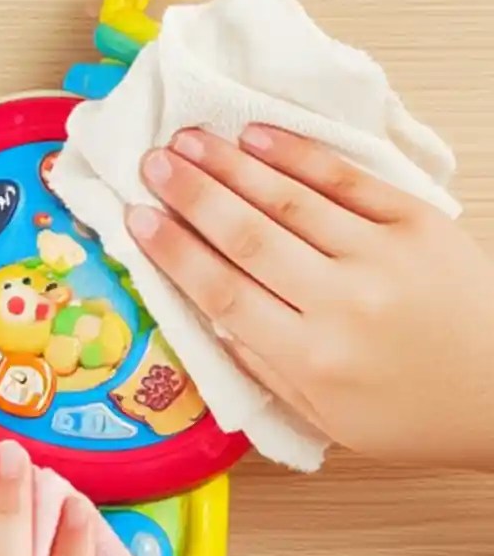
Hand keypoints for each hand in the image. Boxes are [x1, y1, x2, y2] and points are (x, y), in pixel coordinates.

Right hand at [126, 124, 493, 466]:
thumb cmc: (418, 413)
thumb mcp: (329, 418)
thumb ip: (264, 367)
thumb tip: (208, 313)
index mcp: (313, 358)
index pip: (223, 292)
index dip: (174, 251)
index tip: (136, 218)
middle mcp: (342, 302)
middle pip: (248, 236)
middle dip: (192, 194)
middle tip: (152, 162)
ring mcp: (383, 256)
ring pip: (289, 200)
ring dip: (230, 165)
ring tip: (188, 138)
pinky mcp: (418, 223)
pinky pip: (346, 180)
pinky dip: (297, 156)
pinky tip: (256, 137)